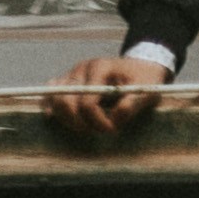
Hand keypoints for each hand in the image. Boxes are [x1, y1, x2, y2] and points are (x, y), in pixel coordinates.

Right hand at [46, 52, 167, 139]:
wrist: (140, 66)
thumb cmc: (144, 78)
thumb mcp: (147, 89)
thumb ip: (132, 104)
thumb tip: (115, 119)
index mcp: (100, 68)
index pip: (88, 103)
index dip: (97, 122)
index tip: (112, 130)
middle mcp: (81, 69)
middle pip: (65, 102)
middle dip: (79, 123)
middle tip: (97, 131)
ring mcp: (72, 74)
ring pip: (55, 99)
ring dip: (67, 119)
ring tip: (85, 127)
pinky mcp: (68, 82)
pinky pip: (51, 95)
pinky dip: (53, 108)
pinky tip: (63, 119)